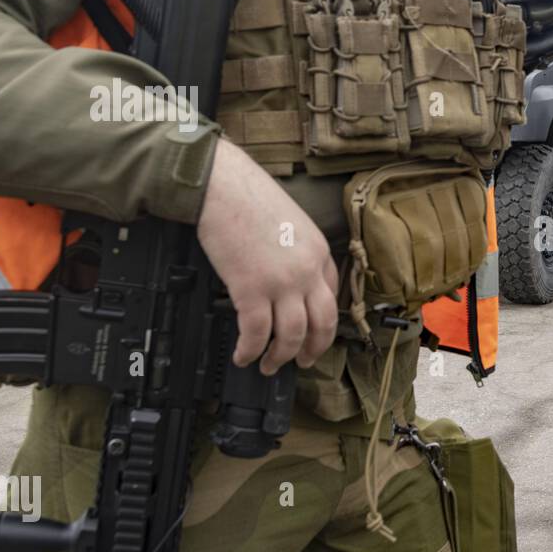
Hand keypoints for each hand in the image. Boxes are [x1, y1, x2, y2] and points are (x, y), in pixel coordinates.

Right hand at [197, 139, 338, 374]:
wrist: (221, 185)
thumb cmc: (249, 196)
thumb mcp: (291, 222)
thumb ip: (296, 252)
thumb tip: (287, 278)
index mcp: (319, 252)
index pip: (332, 297)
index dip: (323, 321)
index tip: (314, 333)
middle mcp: (307, 271)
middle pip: (322, 323)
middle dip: (314, 349)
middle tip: (304, 362)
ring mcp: (281, 283)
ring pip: (292, 335)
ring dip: (281, 357)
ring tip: (269, 366)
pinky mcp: (250, 290)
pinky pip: (256, 333)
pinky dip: (250, 350)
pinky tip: (243, 356)